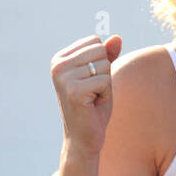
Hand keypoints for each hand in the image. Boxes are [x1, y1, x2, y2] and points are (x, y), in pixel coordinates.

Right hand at [51, 35, 122, 159]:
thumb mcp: (101, 75)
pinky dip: (106, 94)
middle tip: (93, 91)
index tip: (90, 81)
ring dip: (105, 84)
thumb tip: (117, 37)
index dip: (101, 62)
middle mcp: (57, 65)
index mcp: (59, 58)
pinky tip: (93, 104)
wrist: (84, 137)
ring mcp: (63, 78)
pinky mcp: (74, 91)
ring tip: (92, 98)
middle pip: (100, 51)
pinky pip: (105, 81)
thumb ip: (107, 55)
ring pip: (104, 66)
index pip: (95, 41)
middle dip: (104, 72)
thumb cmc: (93, 105)